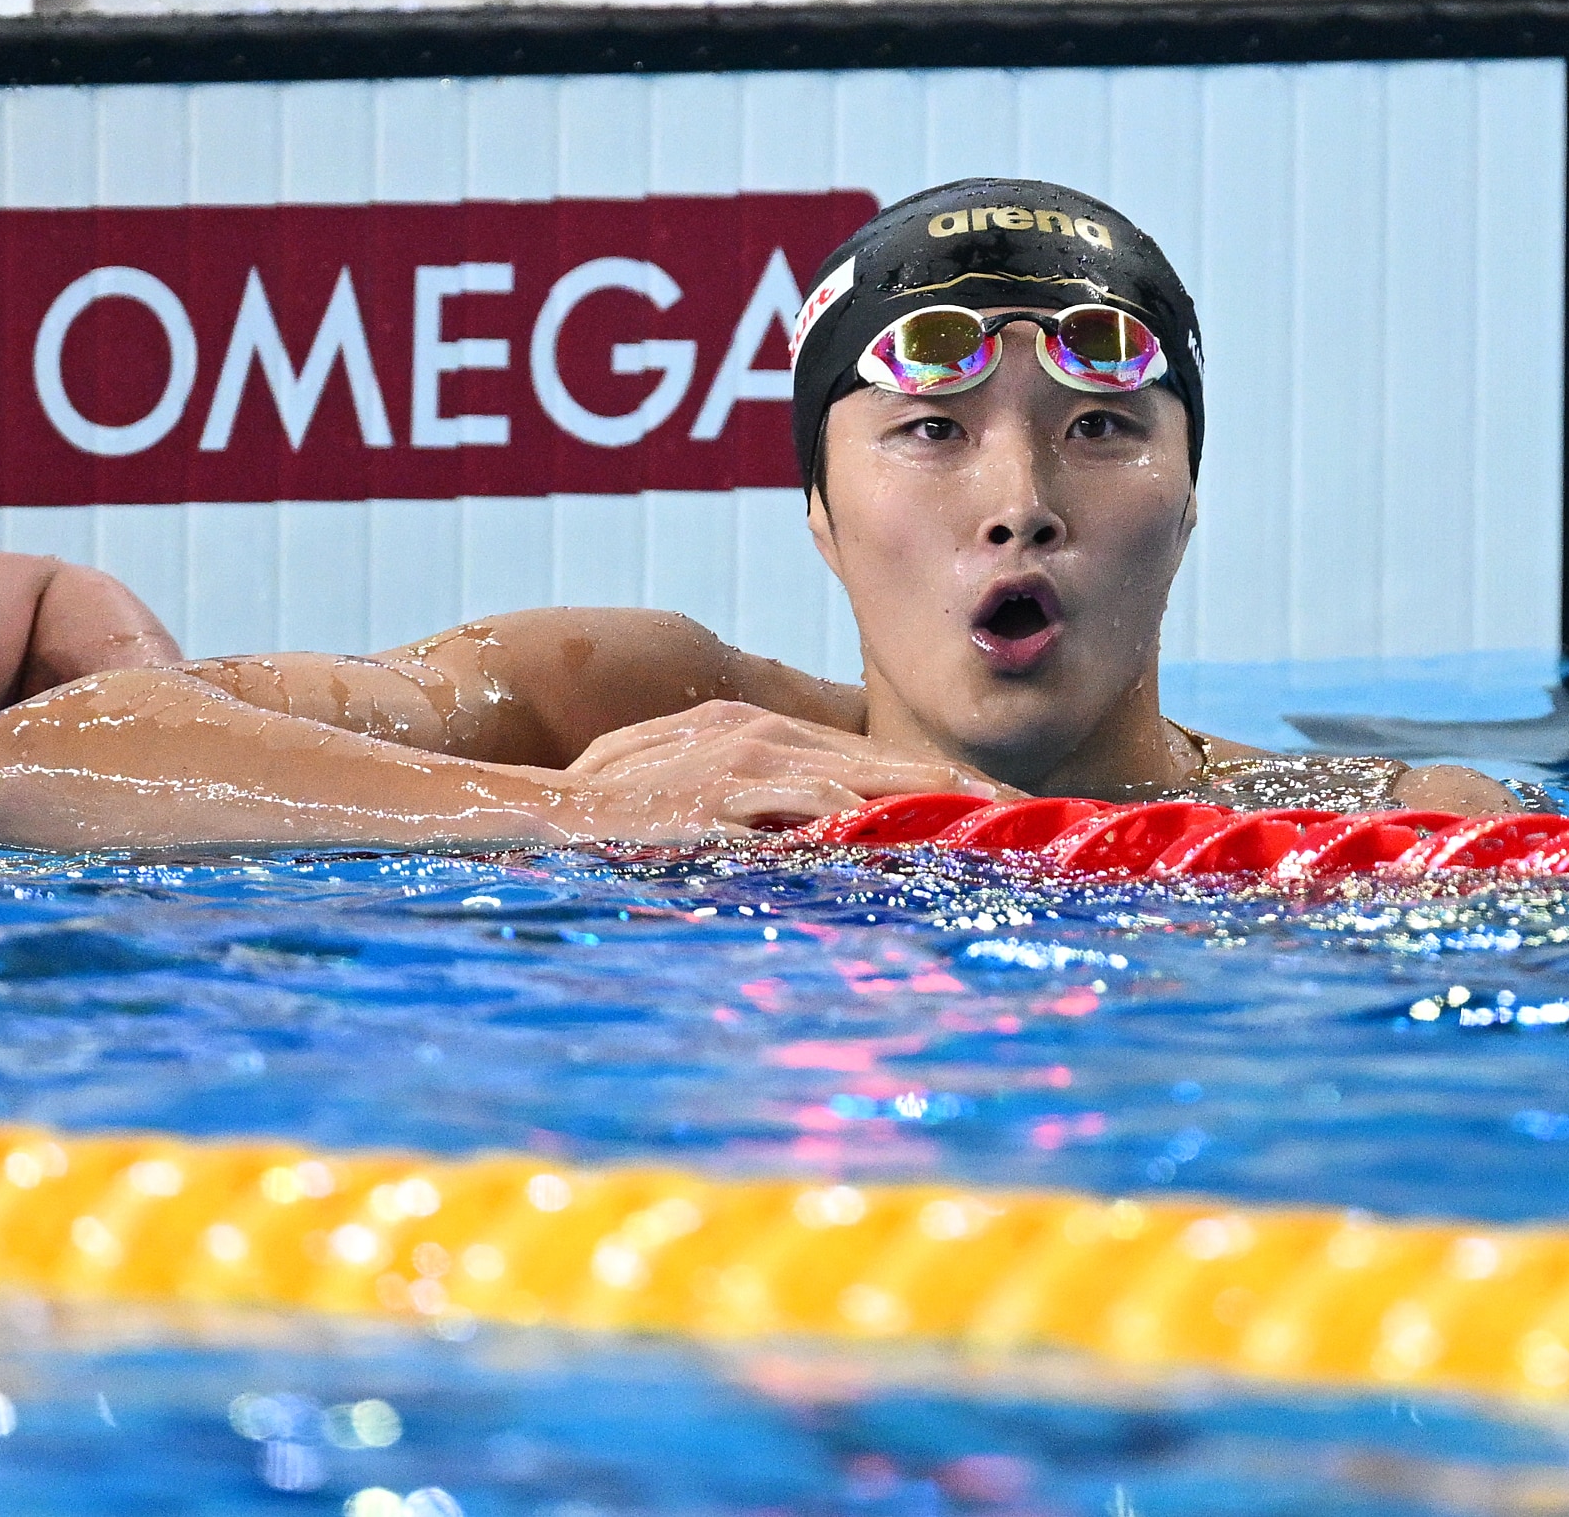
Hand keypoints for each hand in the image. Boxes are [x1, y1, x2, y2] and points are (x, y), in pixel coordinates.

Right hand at [543, 700, 1005, 841]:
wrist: (544, 810)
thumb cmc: (609, 813)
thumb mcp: (683, 796)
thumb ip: (746, 808)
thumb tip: (810, 836)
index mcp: (754, 732)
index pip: (865, 758)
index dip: (932, 781)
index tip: (987, 806)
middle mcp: (760, 735)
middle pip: (882, 762)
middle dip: (957, 788)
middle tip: (1024, 813)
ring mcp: (744, 761)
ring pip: (863, 779)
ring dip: (931, 803)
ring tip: (992, 827)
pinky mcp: (727, 796)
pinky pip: (810, 807)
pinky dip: (863, 820)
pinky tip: (911, 836)